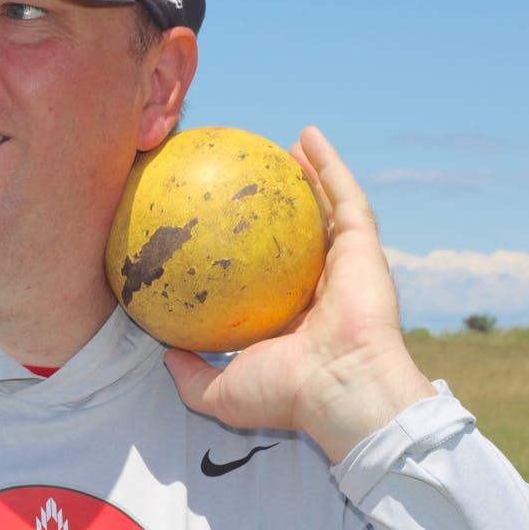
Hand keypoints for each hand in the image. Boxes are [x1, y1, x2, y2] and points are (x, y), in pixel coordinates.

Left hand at [163, 126, 435, 462]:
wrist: (341, 391)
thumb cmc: (286, 393)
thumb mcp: (219, 392)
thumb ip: (191, 375)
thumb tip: (162, 354)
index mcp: (293, 320)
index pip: (268, 277)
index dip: (248, 250)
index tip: (219, 225)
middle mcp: (321, 289)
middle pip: (299, 235)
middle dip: (282, 204)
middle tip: (255, 177)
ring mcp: (346, 266)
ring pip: (326, 208)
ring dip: (310, 173)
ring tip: (286, 144)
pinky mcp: (365, 248)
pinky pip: (344, 195)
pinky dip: (329, 164)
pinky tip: (308, 136)